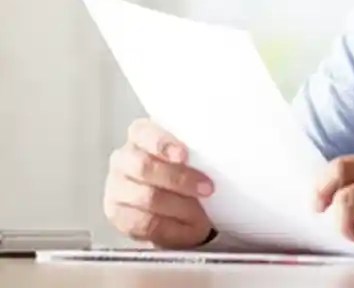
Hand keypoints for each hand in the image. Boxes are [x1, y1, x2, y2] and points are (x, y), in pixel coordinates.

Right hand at [103, 118, 214, 248]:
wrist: (174, 207)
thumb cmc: (186, 173)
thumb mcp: (194, 156)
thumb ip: (200, 151)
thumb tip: (229, 152)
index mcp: (141, 135)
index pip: (143, 133)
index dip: (163, 144)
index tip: (184, 155)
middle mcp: (123, 159)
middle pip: (144, 168)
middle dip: (180, 180)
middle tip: (208, 189)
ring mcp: (116, 188)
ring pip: (146, 198)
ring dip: (180, 208)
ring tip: (202, 215)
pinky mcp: (118, 216)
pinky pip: (143, 224)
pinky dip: (172, 229)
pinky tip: (189, 230)